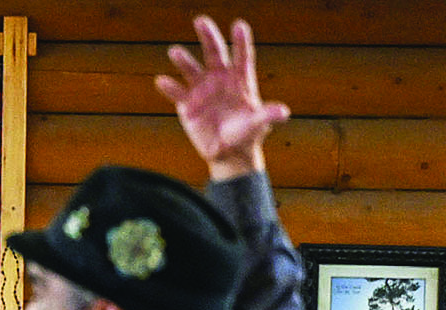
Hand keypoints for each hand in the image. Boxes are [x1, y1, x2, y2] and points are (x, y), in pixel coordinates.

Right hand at [155, 16, 288, 179]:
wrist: (227, 152)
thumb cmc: (246, 135)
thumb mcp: (258, 125)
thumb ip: (268, 116)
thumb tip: (283, 112)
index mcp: (240, 79)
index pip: (242, 56)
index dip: (241, 42)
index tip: (239, 25)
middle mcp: (220, 78)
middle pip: (214, 53)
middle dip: (208, 36)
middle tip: (201, 20)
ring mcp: (202, 89)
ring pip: (192, 69)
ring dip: (183, 61)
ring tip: (175, 52)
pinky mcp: (187, 104)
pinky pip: (177, 92)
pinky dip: (170, 87)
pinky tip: (162, 81)